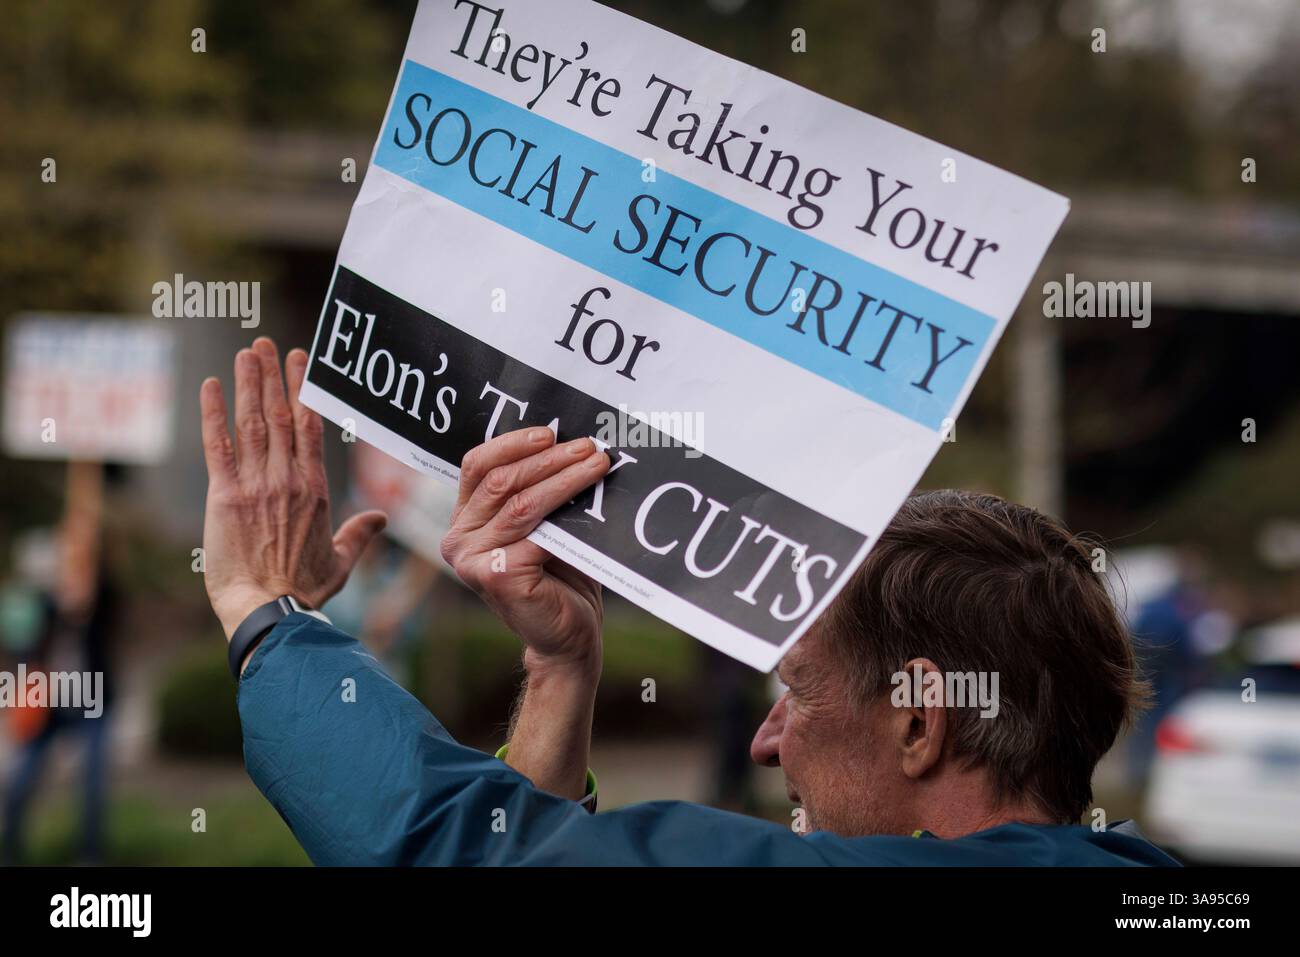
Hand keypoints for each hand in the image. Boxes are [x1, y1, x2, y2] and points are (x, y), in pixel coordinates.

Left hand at [199, 338, 386, 642]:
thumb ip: (359, 534)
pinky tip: (210, 387)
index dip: (303, 389)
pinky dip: (212, 415)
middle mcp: (288, 479)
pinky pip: (217, 447)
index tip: (298, 361)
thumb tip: (379, 519)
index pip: (310, 427)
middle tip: (266, 343)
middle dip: (272, 375)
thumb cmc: (306, 591)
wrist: (271, 610)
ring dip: (247, 384)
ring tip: (245, 353)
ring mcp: (256, 485)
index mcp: (316, 489)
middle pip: (281, 415)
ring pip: (253, 423)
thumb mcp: (341, 561)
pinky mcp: (225, 497)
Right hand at [439, 428, 609, 675]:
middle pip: (502, 481)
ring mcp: (472, 560)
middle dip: (550, 459)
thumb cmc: (561, 576)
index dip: (512, 443)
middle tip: (589, 447)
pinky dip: (568, 516)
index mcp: (464, 520)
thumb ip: (539, 490)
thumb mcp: (545, 524)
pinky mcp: (497, 576)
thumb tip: (568, 441)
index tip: (550, 432)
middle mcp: (458, 539)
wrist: (569, 636)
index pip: (477, 466)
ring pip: (522, 504)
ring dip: (565, 479)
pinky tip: (592, 507)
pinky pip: (537, 534)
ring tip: (598, 464)